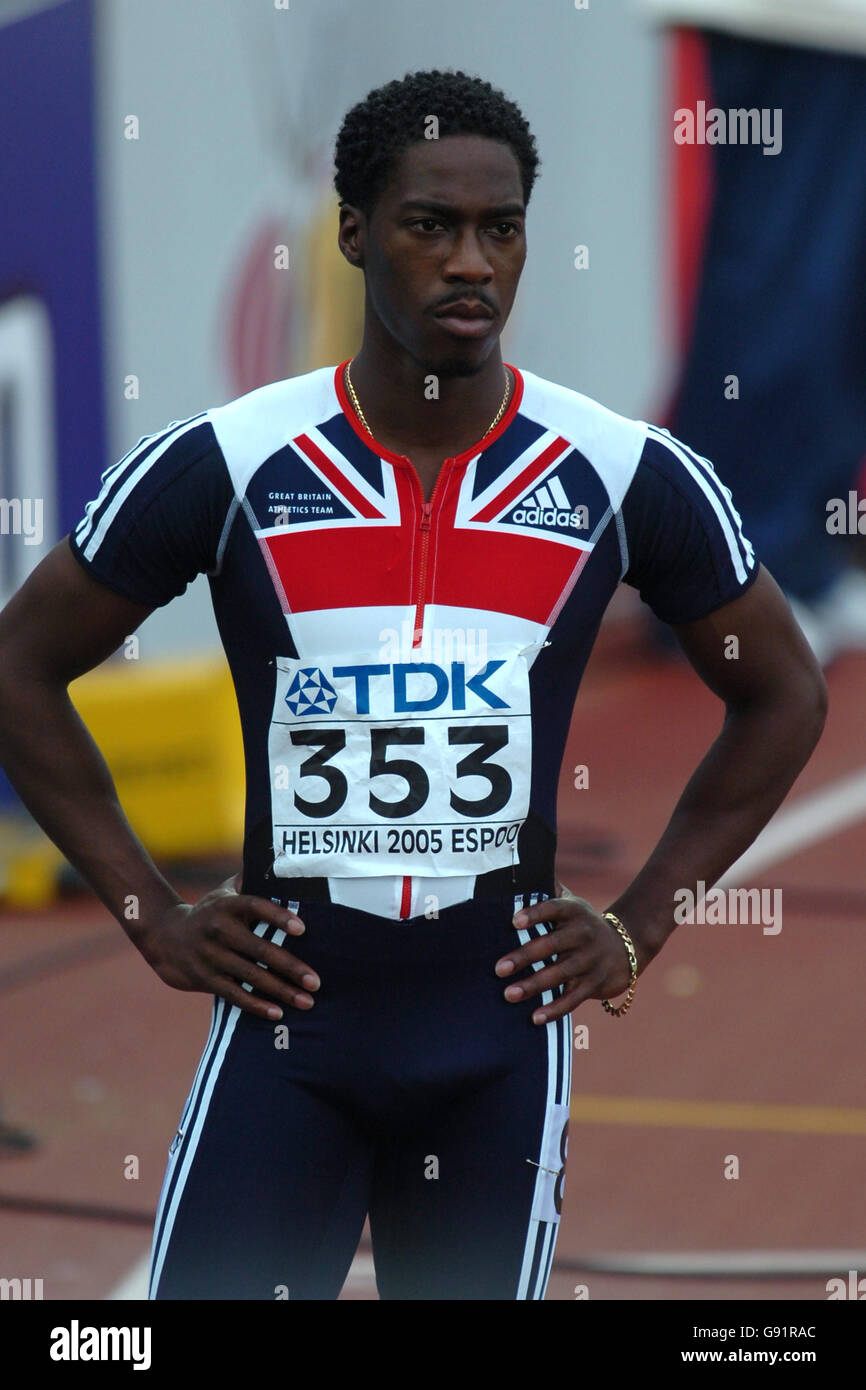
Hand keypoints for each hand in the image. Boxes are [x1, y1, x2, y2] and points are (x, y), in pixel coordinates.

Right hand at [137, 881, 318, 1020]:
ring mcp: (211, 956)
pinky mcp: (206, 979)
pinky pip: (235, 994)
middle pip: (259, 949)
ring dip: (281, 990)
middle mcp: (219, 930)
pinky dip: (256, 1005)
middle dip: (290, 967)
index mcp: (227, 905)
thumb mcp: (224, 892)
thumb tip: (282, 861)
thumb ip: (249, 881)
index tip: (302, 928)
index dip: (278, 917)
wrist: (166, 937)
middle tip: (316, 981)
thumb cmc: (210, 912)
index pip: (256, 907)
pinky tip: (278, 1012)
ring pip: (251, 975)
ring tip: (307, 1001)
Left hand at [494, 892, 634, 1024]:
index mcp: (574, 911)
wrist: (627, 945)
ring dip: (534, 985)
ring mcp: (591, 960)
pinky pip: (573, 998)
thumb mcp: (572, 904)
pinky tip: (535, 1018)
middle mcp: (584, 934)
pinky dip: (555, 1009)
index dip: (535, 914)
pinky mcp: (596, 983)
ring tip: (509, 994)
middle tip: (498, 968)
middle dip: (524, 956)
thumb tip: (521, 870)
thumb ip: (549, 891)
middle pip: (552, 944)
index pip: (554, 909)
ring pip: (560, 974)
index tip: (513, 921)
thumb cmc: (584, 924)